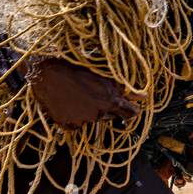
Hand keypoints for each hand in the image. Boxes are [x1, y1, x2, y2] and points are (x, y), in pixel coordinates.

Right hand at [25, 57, 141, 128]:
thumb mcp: (105, 76)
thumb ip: (125, 89)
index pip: (130, 113)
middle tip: (94, 94)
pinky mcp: (66, 124)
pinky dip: (73, 116)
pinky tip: (68, 102)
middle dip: (107, 108)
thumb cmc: (78, 69)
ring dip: (89, 111)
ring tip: (78, 94)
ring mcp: (81, 121)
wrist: (47, 71)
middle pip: (111, 116)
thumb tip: (144, 97)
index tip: (127, 106)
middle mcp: (98, 114)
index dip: (130, 109)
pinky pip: (75, 124)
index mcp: (111, 102)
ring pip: (92, 119)